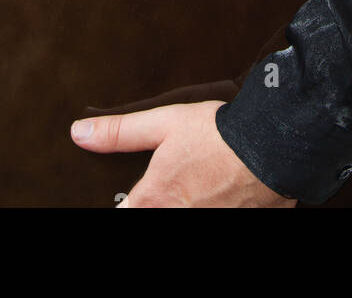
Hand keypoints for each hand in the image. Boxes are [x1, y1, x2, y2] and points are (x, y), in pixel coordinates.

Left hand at [70, 101, 296, 208]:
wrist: (272, 145)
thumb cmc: (218, 134)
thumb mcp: (163, 123)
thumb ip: (120, 133)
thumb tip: (79, 134)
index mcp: (153, 200)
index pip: (125, 212)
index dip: (132, 202)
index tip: (144, 191)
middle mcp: (175, 220)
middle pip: (156, 216)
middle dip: (164, 202)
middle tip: (182, 184)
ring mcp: (205, 227)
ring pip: (184, 221)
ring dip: (190, 205)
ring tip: (202, 188)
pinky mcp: (235, 228)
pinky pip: (215, 222)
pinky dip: (215, 209)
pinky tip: (222, 196)